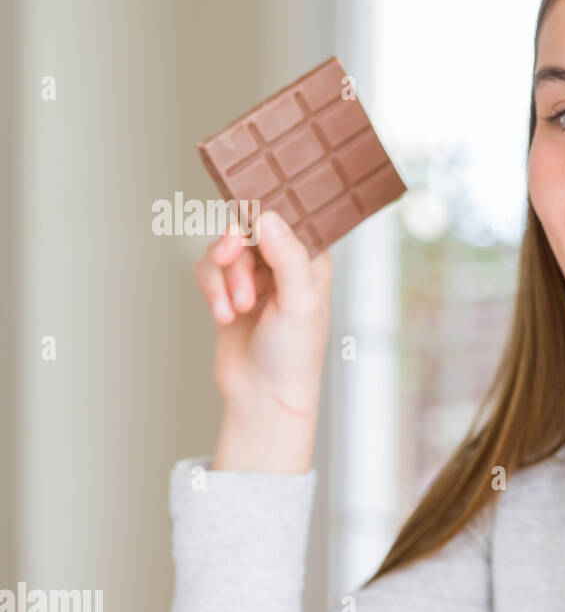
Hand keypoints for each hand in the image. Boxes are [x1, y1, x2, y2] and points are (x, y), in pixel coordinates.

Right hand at [192, 211, 332, 471]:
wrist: (264, 393)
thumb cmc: (294, 353)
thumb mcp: (299, 303)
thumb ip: (287, 257)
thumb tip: (268, 217)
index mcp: (311, 260)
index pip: (284, 220)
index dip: (259, 220)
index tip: (243, 230)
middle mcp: (284, 263)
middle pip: (246, 230)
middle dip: (235, 255)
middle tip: (230, 270)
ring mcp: (255, 276)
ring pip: (223, 250)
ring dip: (223, 279)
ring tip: (234, 310)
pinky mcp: (229, 291)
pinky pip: (207, 270)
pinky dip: (211, 290)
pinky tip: (223, 315)